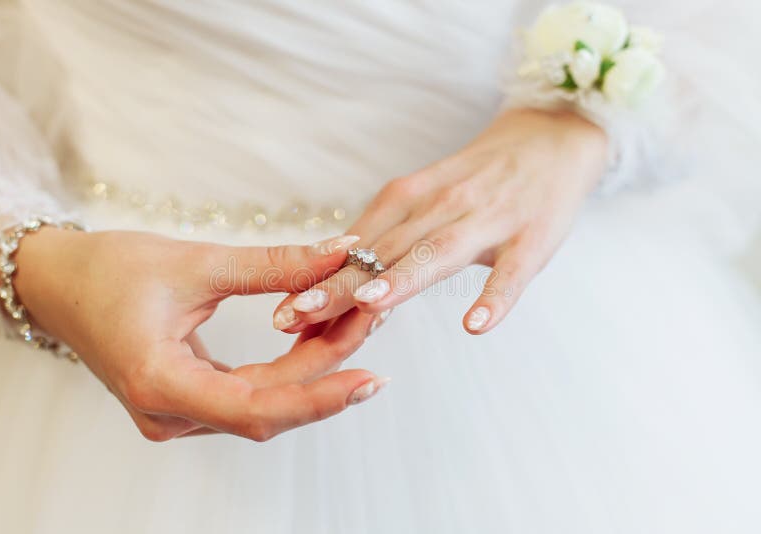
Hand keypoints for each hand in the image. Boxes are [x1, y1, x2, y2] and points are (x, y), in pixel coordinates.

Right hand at [11, 229, 387, 440]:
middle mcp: (168, 413)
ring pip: (262, 403)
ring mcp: (176, 412)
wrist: (58, 282)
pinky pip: (247, 394)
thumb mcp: (195, 261)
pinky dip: (286, 370)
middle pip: (268, 406)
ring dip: (312, 369)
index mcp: (159, 384)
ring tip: (358, 327)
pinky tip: (320, 340)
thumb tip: (342, 252)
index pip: (255, 411)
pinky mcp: (186, 399)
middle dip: (326, 368)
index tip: (369, 378)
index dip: (318, 398)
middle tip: (374, 324)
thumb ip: (272, 265)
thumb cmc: (109, 269)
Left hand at [273, 108, 606, 333]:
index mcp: (413, 197)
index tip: (281, 309)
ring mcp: (489, 220)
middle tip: (295, 316)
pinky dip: (495, 297)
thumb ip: (392, 236)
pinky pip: (512, 272)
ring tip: (368, 308)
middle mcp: (443, 205)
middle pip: (385, 250)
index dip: (319, 276)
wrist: (553, 137)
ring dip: (401, 280)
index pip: (358, 241)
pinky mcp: (533, 238)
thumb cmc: (480, 178)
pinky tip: (475, 325)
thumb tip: (344, 284)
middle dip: (339, 285)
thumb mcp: (429, 196)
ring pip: (438, 253)